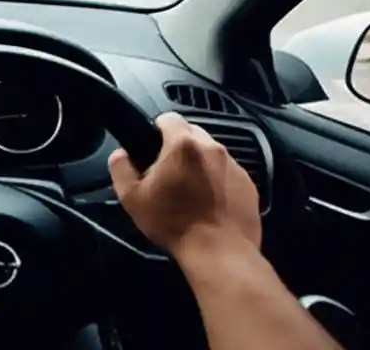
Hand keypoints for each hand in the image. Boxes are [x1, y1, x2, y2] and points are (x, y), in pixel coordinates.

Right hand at [108, 112, 260, 257]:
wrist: (219, 252)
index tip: (152, 148)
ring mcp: (235, 166)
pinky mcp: (249, 184)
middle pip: (192, 133)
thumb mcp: (132, 198)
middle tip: (168, 173)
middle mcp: (213, 148)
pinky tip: (209, 203)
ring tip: (190, 191)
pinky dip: (218, 181)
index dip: (156, 129)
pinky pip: (228, 173)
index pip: (169, 117)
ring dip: (200, 164)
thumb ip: (120, 168)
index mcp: (183, 145)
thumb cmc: (173, 223)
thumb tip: (120, 155)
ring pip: (211, 153)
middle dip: (179, 147)